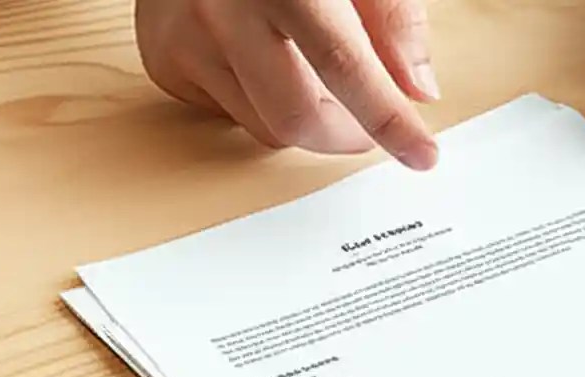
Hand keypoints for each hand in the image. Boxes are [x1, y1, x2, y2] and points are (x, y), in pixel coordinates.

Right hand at [135, 0, 441, 169]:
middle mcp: (224, 10)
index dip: (387, 119)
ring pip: (262, 126)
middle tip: (366, 119)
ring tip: (308, 67)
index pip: (344, 67)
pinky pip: (227, 114)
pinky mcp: (164, 59)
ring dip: (302, 116)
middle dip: (343, 135)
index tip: (420, 154)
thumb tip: (416, 90)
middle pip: (295, 118)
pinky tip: (260, 57)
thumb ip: (392, 18)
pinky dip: (258, 102)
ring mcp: (185, 37)